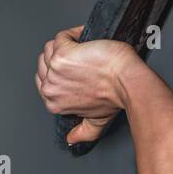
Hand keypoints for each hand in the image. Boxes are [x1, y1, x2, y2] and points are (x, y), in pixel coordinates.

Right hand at [35, 25, 137, 144]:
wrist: (127, 82)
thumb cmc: (116, 97)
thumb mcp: (97, 121)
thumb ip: (83, 131)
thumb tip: (72, 139)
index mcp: (54, 102)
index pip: (45, 79)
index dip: (61, 71)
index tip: (76, 67)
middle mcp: (50, 88)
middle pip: (45, 63)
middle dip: (62, 57)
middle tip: (83, 57)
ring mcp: (54, 70)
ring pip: (51, 48)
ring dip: (67, 44)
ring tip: (86, 48)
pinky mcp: (63, 53)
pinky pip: (61, 37)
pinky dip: (74, 34)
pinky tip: (86, 38)